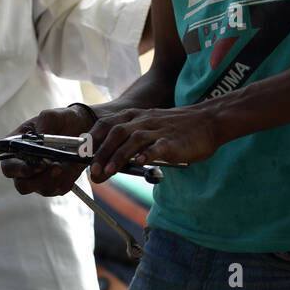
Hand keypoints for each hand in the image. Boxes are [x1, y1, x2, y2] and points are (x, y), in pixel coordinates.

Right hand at [0, 104, 94, 196]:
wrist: (79, 126)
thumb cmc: (58, 120)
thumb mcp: (50, 117)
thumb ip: (44, 125)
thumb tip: (42, 139)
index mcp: (16, 150)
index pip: (8, 167)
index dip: (19, 170)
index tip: (37, 164)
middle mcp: (25, 167)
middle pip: (23, 185)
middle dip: (40, 179)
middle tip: (55, 166)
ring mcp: (40, 177)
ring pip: (44, 189)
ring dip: (56, 178)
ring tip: (65, 163)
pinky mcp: (56, 183)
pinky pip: (60, 187)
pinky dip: (67, 178)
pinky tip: (72, 165)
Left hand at [85, 105, 223, 181]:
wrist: (209, 121)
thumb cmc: (178, 128)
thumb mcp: (151, 127)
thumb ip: (132, 139)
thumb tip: (110, 158)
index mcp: (136, 117)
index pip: (107, 124)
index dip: (92, 138)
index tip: (80, 153)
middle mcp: (144, 120)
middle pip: (116, 132)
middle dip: (100, 151)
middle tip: (92, 170)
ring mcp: (159, 130)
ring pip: (133, 139)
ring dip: (117, 156)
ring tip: (107, 172)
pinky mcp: (173, 141)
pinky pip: (157, 146)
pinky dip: (146, 155)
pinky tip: (138, 163)